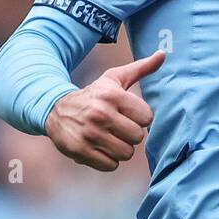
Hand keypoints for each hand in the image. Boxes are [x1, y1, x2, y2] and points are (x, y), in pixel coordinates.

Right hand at [45, 49, 165, 171]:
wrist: (56, 109)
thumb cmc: (94, 94)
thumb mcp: (114, 78)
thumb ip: (141, 68)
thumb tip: (163, 54)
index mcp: (112, 95)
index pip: (147, 118)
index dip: (139, 118)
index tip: (128, 115)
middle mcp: (101, 114)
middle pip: (138, 137)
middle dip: (130, 134)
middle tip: (117, 127)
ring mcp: (90, 133)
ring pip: (126, 153)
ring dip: (120, 148)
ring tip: (108, 138)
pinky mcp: (80, 151)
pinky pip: (110, 165)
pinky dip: (107, 160)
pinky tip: (98, 148)